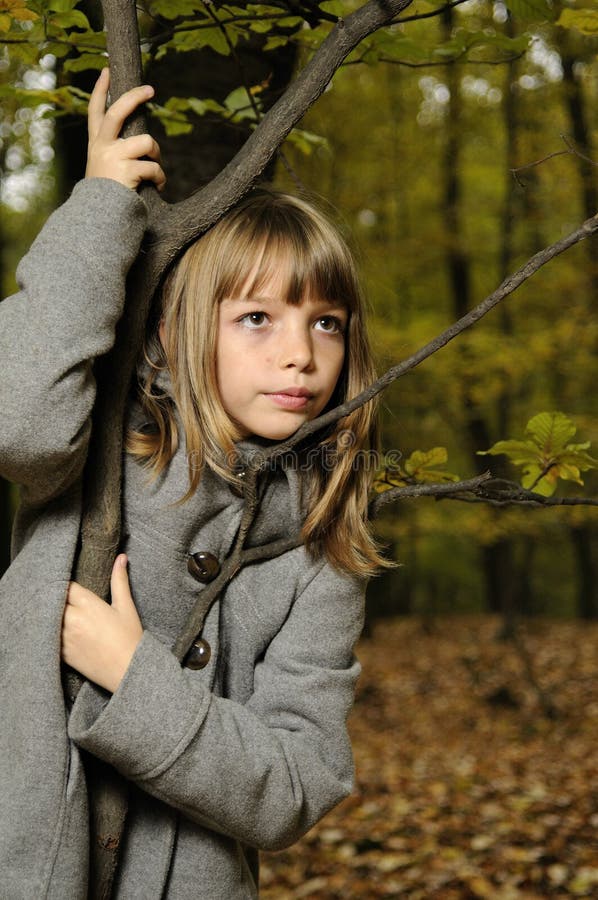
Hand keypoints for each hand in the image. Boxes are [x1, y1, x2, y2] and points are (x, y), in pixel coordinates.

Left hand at [61, 554, 143, 693]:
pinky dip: (47, 631)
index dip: (63, 583)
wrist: (128, 671)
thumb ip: (119, 581)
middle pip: (52, 600)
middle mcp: (73, 619)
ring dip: (48, 613)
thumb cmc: (130, 638)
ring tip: (46, 610)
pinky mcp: (62, 653)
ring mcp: (65, 637)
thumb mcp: (126, 607)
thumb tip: (121, 558)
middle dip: (53, 597)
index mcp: (88, 604)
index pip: (65, 586)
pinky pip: (47, 637)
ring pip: (47, 618)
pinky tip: (49, 629)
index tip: (65, 584)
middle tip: (52, 594)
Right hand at [85, 68, 165, 191]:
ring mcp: (113, 157)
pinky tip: (158, 187)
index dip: (100, 90)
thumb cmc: (107, 198)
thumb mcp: (105, 170)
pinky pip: (154, 167)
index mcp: (96, 145)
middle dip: (134, 96)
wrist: (100, 220)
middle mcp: (101, 146)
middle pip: (118, 111)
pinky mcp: (127, 170)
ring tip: (155, 173)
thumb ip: (117, 153)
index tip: (107, 70)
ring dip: (157, 156)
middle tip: (150, 89)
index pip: (96, 111)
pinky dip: (160, 178)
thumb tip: (145, 143)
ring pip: (147, 141)